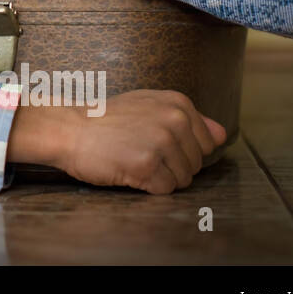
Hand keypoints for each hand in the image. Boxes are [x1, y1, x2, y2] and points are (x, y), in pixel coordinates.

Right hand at [56, 89, 227, 193]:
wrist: (70, 129)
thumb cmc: (106, 119)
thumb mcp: (148, 105)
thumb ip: (189, 119)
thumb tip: (222, 135)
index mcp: (178, 104)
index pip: (207, 143)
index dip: (182, 149)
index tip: (154, 141)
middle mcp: (174, 120)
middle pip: (196, 163)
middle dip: (171, 164)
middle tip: (139, 149)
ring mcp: (161, 143)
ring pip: (183, 179)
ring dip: (160, 177)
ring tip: (133, 158)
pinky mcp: (147, 166)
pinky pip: (165, 189)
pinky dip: (148, 186)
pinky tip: (129, 169)